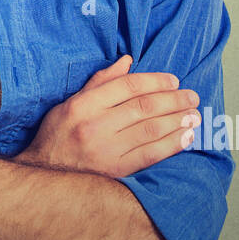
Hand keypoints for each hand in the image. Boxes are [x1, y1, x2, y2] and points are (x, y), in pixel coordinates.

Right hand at [17, 55, 200, 177]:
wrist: (44, 178)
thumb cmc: (57, 136)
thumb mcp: (69, 103)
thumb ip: (100, 82)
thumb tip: (128, 61)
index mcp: (83, 105)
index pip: (127, 86)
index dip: (155, 81)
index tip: (174, 81)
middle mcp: (95, 126)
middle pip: (143, 107)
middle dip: (173, 100)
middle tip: (192, 96)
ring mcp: (106, 151)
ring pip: (150, 130)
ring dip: (177, 121)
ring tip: (194, 115)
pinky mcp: (116, 172)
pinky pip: (150, 155)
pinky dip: (171, 145)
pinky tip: (186, 137)